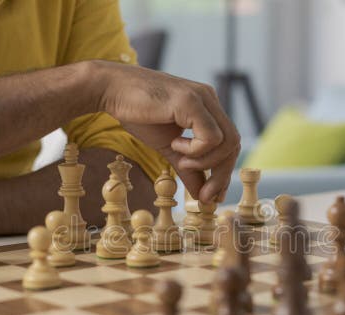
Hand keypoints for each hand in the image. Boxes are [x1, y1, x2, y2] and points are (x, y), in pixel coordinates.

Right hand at [92, 60, 239, 203]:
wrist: (110, 90)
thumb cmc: (137, 113)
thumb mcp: (168, 147)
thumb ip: (186, 168)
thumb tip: (200, 194)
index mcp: (207, 107)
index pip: (229, 142)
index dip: (223, 171)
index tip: (210, 195)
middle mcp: (209, 100)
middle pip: (233, 144)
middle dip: (220, 175)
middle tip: (204, 195)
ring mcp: (202, 98)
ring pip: (227, 141)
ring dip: (205, 162)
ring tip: (181, 161)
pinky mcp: (191, 101)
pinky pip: (211, 137)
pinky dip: (196, 150)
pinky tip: (175, 144)